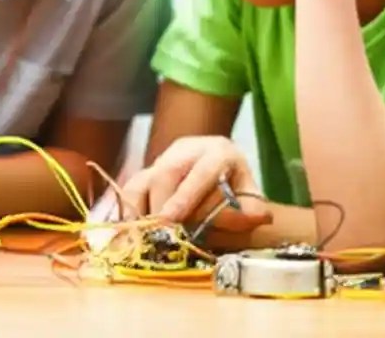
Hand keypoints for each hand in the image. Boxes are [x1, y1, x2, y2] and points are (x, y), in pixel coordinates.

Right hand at [121, 136, 269, 231]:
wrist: (226, 179)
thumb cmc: (238, 194)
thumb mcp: (251, 201)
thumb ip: (250, 212)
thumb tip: (254, 217)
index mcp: (220, 152)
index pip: (201, 172)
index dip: (183, 196)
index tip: (169, 218)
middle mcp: (189, 149)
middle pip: (167, 173)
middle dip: (160, 205)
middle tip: (158, 234)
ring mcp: (165, 157)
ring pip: (144, 179)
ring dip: (141, 209)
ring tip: (143, 235)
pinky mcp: (149, 169)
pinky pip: (132, 188)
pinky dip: (129, 209)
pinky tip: (130, 230)